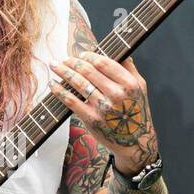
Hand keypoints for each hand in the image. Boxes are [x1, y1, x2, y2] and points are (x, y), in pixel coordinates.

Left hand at [49, 51, 157, 173]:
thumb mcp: (140, 88)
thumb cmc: (136, 111)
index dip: (89, 56)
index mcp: (129, 84)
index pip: (104, 63)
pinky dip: (60, 91)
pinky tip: (53, 84)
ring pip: (79, 83)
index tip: (81, 55)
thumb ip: (130, 69)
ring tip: (54, 65)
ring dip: (63, 72)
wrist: (135, 141)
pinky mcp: (91, 119)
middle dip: (73, 62)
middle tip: (64, 59)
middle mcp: (116, 94)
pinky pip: (71, 100)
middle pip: (89, 71)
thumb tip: (121, 52)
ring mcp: (103, 107)